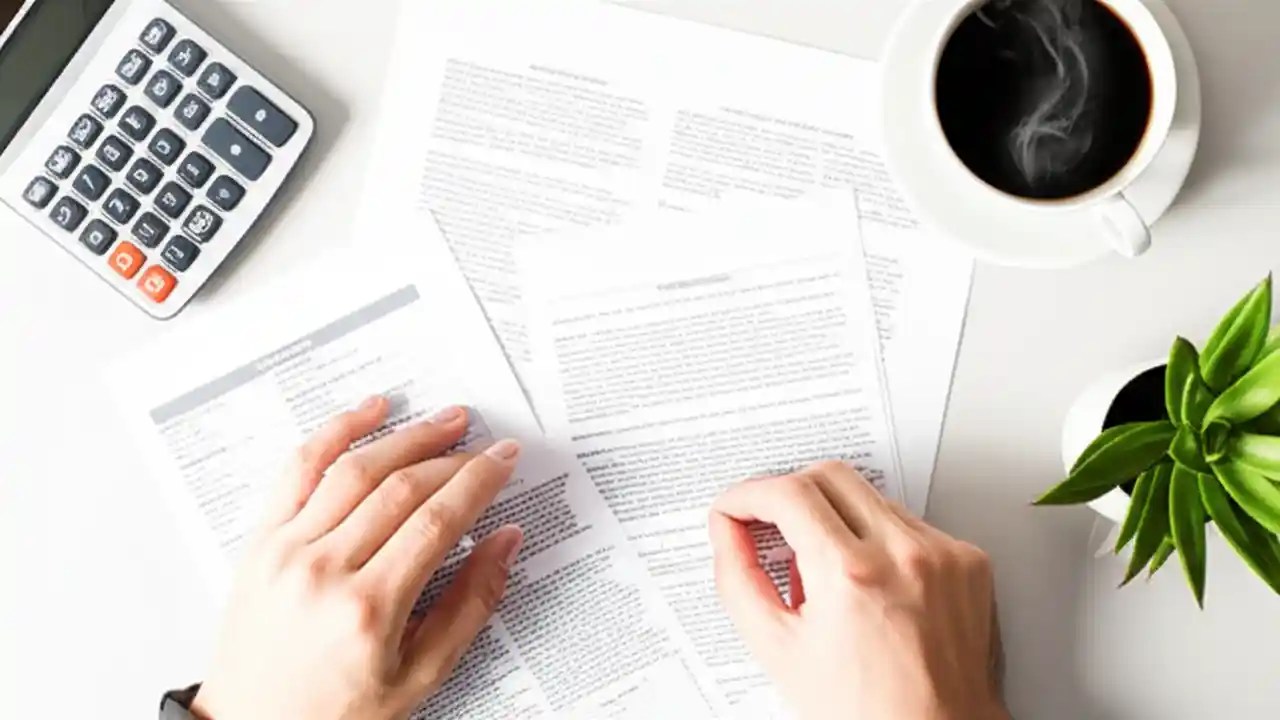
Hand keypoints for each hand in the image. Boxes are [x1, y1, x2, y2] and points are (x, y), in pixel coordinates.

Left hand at [192, 397, 523, 719]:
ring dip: (407, 437)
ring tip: (444, 422)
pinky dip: (335, 431)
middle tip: (486, 446)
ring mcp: (287, 551)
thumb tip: (503, 542)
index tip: (503, 461)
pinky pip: (298, 469)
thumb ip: (469, 606)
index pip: (436, 522)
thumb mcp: (419, 677)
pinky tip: (369, 411)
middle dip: (453, 459)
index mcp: (369, 610)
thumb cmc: (334, 714)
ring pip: (356, 469)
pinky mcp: (261, 541)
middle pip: (402, 489)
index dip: (478, 482)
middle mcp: (324, 571)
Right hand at [709, 462, 1005, 719]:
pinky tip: (869, 582)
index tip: (736, 508)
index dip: (748, 495)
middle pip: (828, 476)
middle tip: (771, 523)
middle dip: (788, 492)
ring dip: (836, 518)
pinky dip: (879, 540)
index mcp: (850, 575)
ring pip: (871, 496)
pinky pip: (910, 523)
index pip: (787, 494)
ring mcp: (943, 553)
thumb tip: (728, 531)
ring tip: (826, 573)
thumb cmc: (865, 711)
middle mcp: (903, 554)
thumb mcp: (777, 649)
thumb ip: (739, 579)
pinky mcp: (968, 559)